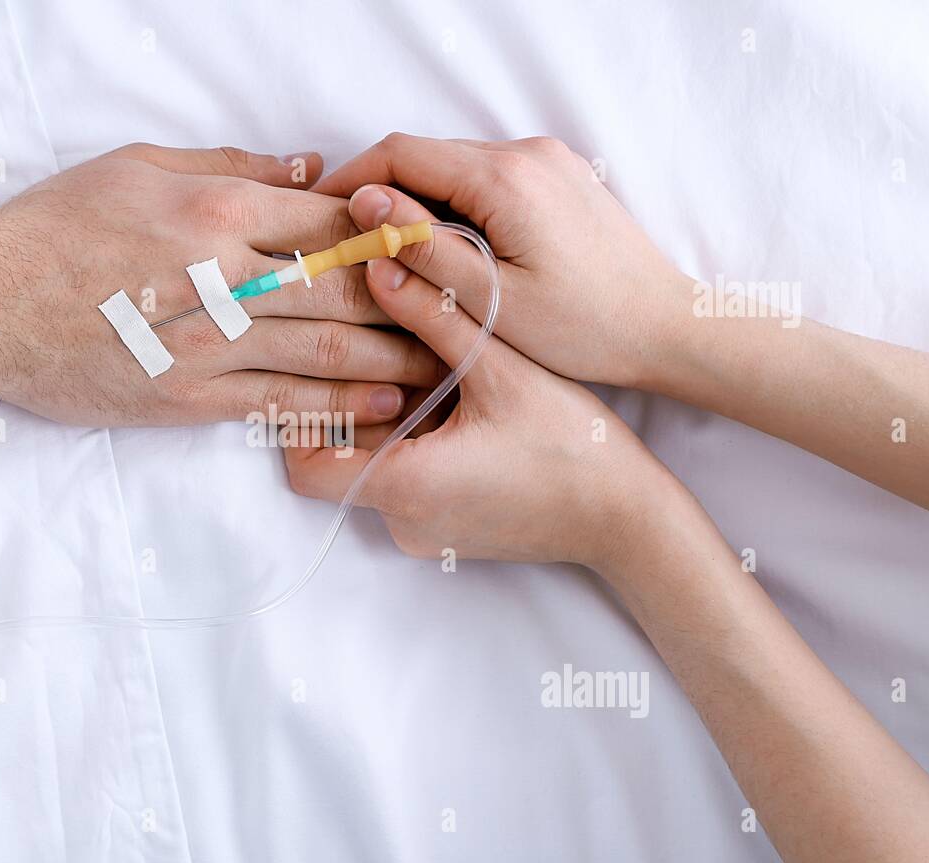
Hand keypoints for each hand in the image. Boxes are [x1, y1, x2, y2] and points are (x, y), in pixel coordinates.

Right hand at [0, 143, 443, 426]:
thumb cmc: (55, 226)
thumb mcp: (139, 168)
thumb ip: (234, 167)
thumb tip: (314, 168)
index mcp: (214, 212)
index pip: (330, 222)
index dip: (393, 235)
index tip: (440, 246)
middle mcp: (221, 278)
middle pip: (346, 290)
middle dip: (414, 300)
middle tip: (471, 312)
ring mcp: (206, 345)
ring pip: (327, 353)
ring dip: (397, 359)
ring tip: (451, 364)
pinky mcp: (188, 399)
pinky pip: (280, 406)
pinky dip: (339, 409)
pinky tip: (386, 408)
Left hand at [283, 245, 676, 570]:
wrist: (628, 520)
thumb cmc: (572, 447)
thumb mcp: (500, 367)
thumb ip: (433, 312)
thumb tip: (378, 260)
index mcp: (403, 488)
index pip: (303, 465)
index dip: (301, 417)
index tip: (325, 367)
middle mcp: (402, 522)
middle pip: (337, 466)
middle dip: (350, 409)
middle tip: (370, 353)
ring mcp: (425, 535)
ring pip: (376, 473)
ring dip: (389, 425)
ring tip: (421, 371)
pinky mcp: (450, 535)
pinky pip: (409, 489)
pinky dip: (416, 448)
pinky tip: (454, 407)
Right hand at [316, 133, 694, 389]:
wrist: (668, 327)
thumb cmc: (585, 327)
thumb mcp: (490, 301)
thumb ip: (423, 250)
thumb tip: (364, 208)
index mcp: (506, 178)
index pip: (402, 153)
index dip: (350, 180)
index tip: (319, 216)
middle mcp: (527, 154)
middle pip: (427, 156)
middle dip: (379, 193)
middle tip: (344, 244)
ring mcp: (547, 162)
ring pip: (455, 169)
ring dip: (416, 203)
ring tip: (386, 255)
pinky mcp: (558, 179)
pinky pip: (487, 181)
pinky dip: (453, 207)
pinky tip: (441, 252)